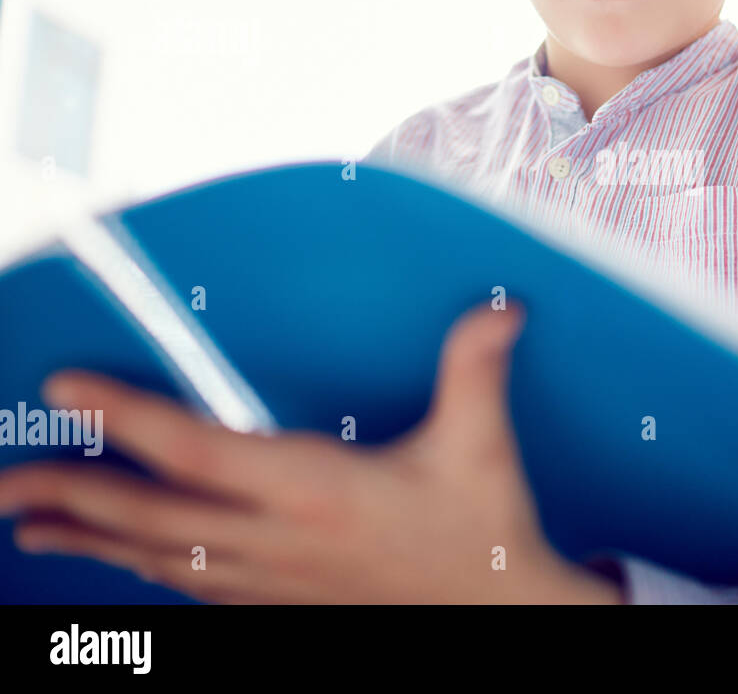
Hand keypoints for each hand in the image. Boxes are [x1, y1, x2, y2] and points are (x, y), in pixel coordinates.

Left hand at [0, 302, 622, 603]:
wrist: (494, 617)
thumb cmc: (480, 536)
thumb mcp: (481, 447)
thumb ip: (475, 368)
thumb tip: (498, 310)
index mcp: (317, 491)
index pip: (199, 451)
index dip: (127, 418)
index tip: (69, 389)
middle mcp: (279, 539)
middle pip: (150, 517)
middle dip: (69, 496)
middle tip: (7, 484)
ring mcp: (272, 579)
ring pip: (158, 559)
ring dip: (88, 539)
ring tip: (29, 526)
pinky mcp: (279, 602)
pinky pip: (189, 587)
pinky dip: (139, 572)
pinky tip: (119, 563)